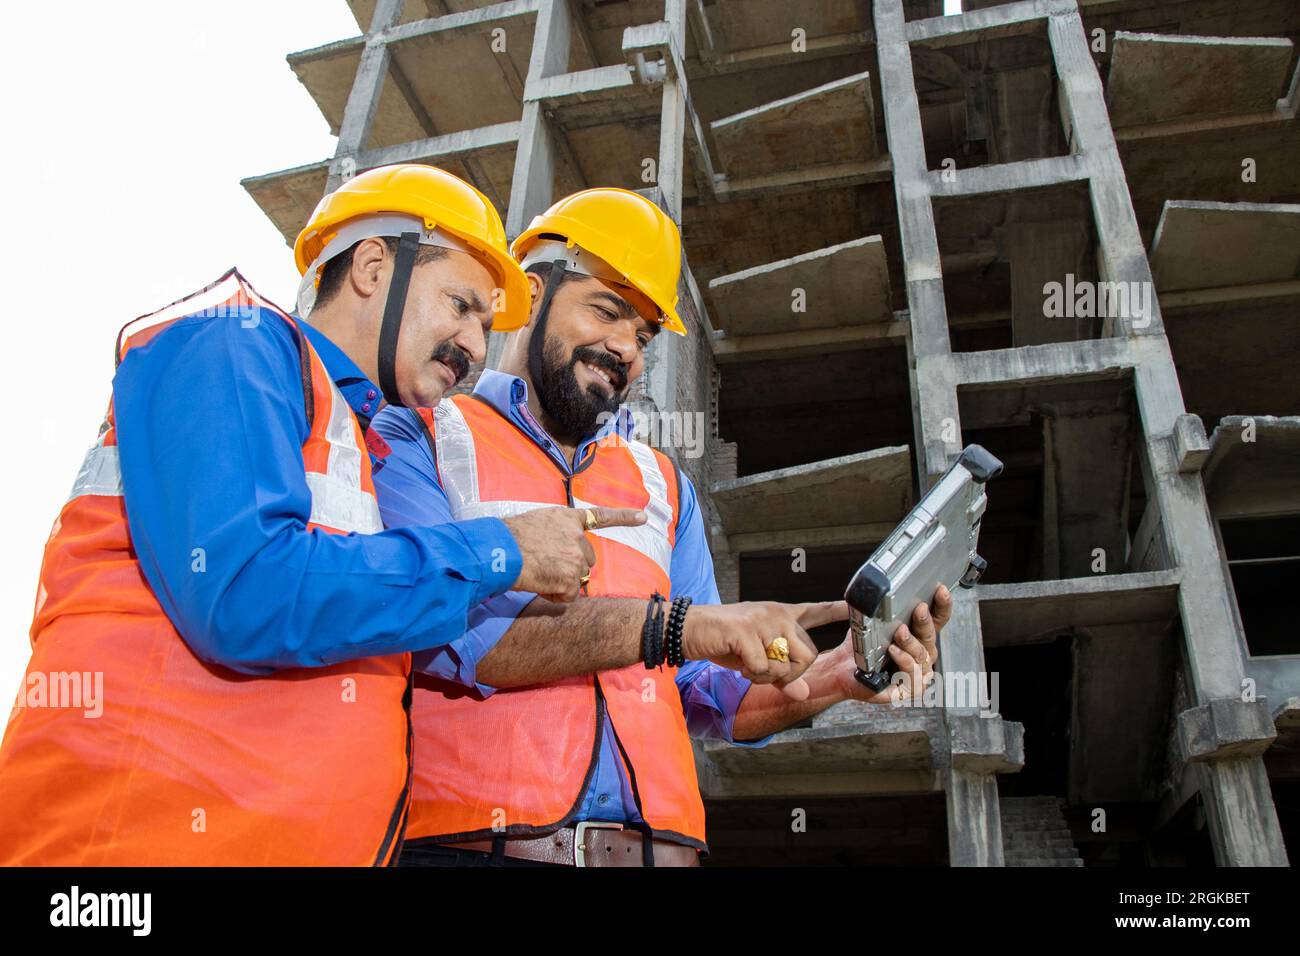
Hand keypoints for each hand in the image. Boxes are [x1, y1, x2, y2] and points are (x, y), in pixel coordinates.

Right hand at [503, 507, 645, 601]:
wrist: (501, 550)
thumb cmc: (510, 538)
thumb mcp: (536, 523)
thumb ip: (554, 533)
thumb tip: (557, 553)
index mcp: (568, 519)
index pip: (601, 516)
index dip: (624, 517)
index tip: (643, 517)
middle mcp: (578, 537)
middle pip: (586, 561)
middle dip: (571, 568)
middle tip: (545, 566)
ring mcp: (576, 558)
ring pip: (577, 579)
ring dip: (561, 583)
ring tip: (538, 573)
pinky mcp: (571, 579)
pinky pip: (566, 596)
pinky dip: (553, 596)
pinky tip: (539, 583)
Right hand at [681, 601, 845, 699]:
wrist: (690, 630)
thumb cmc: (724, 641)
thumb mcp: (756, 659)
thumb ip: (781, 674)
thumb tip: (803, 694)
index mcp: (782, 615)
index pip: (816, 612)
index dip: (837, 611)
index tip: (853, 606)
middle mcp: (778, 614)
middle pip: (808, 656)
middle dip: (788, 675)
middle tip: (765, 672)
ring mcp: (763, 620)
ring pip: (788, 664)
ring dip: (768, 677)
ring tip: (750, 666)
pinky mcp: (747, 631)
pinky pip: (764, 668)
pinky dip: (751, 674)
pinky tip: (739, 663)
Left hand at [837, 584, 952, 704]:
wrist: (844, 670)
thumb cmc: (861, 649)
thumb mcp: (874, 623)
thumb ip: (887, 610)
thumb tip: (889, 590)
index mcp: (919, 637)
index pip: (937, 620)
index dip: (942, 605)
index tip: (941, 590)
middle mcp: (922, 654)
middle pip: (931, 636)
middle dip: (925, 622)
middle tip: (919, 609)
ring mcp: (917, 672)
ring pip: (922, 655)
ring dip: (911, 642)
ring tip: (899, 632)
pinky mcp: (908, 689)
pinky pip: (911, 673)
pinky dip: (903, 660)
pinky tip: (893, 651)